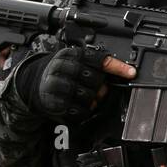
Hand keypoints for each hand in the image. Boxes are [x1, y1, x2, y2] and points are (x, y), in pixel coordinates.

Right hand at [19, 47, 135, 120]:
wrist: (34, 83)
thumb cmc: (61, 72)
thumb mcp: (74, 60)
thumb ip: (94, 64)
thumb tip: (122, 72)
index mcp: (72, 55)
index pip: (99, 59)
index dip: (118, 67)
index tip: (132, 73)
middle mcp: (64, 68)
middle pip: (97, 80)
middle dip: (101, 87)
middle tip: (96, 89)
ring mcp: (58, 86)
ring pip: (90, 97)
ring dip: (92, 101)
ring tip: (84, 96)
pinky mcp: (56, 103)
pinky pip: (80, 111)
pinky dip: (83, 111)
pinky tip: (77, 105)